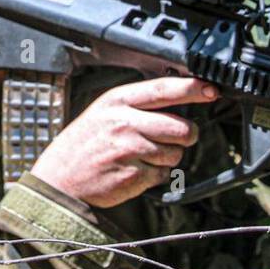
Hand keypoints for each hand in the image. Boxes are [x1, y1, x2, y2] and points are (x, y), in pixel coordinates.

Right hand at [30, 76, 220, 207]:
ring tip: (144, 155)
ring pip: (175, 152)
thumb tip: (178, 102)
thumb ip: (137, 105)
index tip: (211, 89)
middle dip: (187, 134)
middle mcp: (125, 123)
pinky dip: (155, 174)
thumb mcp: (103, 111)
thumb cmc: (83, 145)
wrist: (58, 179)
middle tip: (178, 136)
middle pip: (180, 126)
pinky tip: (135, 170)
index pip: (163, 90)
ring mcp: (130, 150)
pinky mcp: (134, 176)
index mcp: (118, 101)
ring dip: (168, 157)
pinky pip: (163, 174)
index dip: (192, 89)